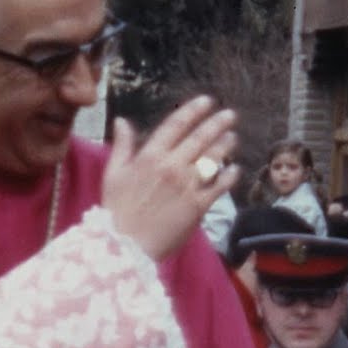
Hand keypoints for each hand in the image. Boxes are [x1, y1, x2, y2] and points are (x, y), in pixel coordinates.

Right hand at [103, 95, 239, 261]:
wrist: (125, 246)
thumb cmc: (116, 211)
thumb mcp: (113, 174)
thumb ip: (122, 146)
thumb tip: (122, 121)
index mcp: (150, 156)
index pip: (176, 125)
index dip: (193, 111)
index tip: (206, 101)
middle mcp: (172, 166)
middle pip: (200, 138)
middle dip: (217, 124)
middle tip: (230, 115)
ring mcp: (187, 186)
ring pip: (213, 159)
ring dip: (225, 146)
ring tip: (233, 138)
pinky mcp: (198, 206)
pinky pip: (218, 187)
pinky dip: (229, 176)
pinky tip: (234, 169)